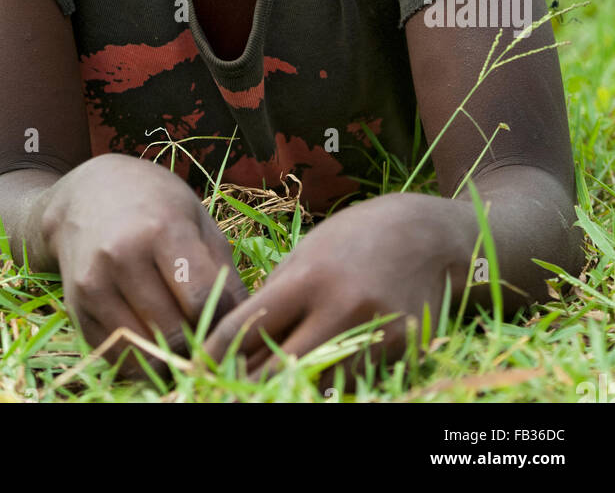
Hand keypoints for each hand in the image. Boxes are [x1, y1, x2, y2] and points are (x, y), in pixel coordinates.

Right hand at [44, 155, 248, 376]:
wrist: (86, 193)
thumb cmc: (154, 203)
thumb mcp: (196, 219)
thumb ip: (222, 270)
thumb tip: (246, 323)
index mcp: (161, 229)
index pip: (202, 298)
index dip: (223, 318)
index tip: (229, 319)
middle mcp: (122, 256)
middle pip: (174, 330)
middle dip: (197, 340)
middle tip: (206, 333)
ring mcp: (94, 283)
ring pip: (145, 349)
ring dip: (169, 353)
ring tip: (180, 334)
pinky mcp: (76, 306)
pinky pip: (116, 355)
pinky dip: (140, 356)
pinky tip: (150, 334)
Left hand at [203, 193, 468, 388]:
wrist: (427, 236)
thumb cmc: (356, 238)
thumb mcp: (308, 252)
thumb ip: (277, 295)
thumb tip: (235, 339)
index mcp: (310, 276)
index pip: (250, 326)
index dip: (218, 352)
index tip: (197, 367)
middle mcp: (342, 306)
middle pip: (281, 366)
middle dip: (249, 382)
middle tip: (225, 388)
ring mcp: (375, 332)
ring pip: (320, 383)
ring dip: (292, 389)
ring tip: (269, 387)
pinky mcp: (402, 351)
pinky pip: (356, 382)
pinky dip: (333, 384)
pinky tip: (317, 379)